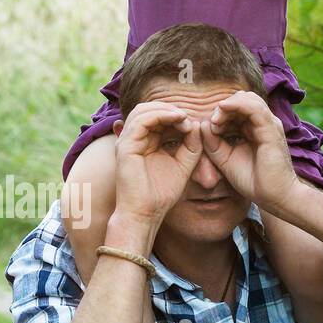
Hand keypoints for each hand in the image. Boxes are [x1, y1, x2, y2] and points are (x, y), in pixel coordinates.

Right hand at [114, 102, 202, 225]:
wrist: (145, 214)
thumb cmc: (161, 195)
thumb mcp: (183, 165)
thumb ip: (191, 146)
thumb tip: (196, 124)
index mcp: (144, 143)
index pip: (155, 117)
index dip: (175, 114)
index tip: (193, 124)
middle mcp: (132, 140)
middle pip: (147, 109)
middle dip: (170, 108)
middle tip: (188, 116)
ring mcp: (127, 142)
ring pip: (143, 110)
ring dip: (166, 109)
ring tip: (183, 117)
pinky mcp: (126, 146)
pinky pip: (141, 121)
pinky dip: (160, 115)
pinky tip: (178, 120)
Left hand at [201, 92, 298, 213]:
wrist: (275, 198)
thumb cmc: (254, 181)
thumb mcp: (226, 159)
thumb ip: (214, 143)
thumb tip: (203, 124)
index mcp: (254, 128)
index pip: (237, 108)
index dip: (220, 114)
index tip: (209, 129)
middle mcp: (263, 123)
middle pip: (242, 99)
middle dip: (223, 108)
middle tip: (212, 123)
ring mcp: (269, 124)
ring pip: (248, 99)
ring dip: (227, 106)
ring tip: (215, 120)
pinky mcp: (271, 129)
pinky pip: (253, 107)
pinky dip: (235, 105)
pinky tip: (221, 113)